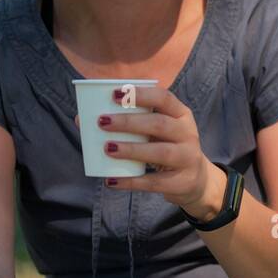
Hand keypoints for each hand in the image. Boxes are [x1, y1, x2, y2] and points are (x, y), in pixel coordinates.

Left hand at [75, 85, 216, 213]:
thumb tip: (81, 119)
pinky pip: (155, 182)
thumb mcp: (156, 132)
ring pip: (160, 152)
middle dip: (129, 122)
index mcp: (181, 114)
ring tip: (107, 148)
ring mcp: (188, 158)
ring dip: (132, 149)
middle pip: (159, 124)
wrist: (196, 180)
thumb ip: (128, 124)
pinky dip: (131, 182)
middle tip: (102, 122)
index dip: (140, 95)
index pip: (163, 98)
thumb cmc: (166, 147)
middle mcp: (188, 133)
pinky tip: (110, 181)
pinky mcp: (182, 181)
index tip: (114, 94)